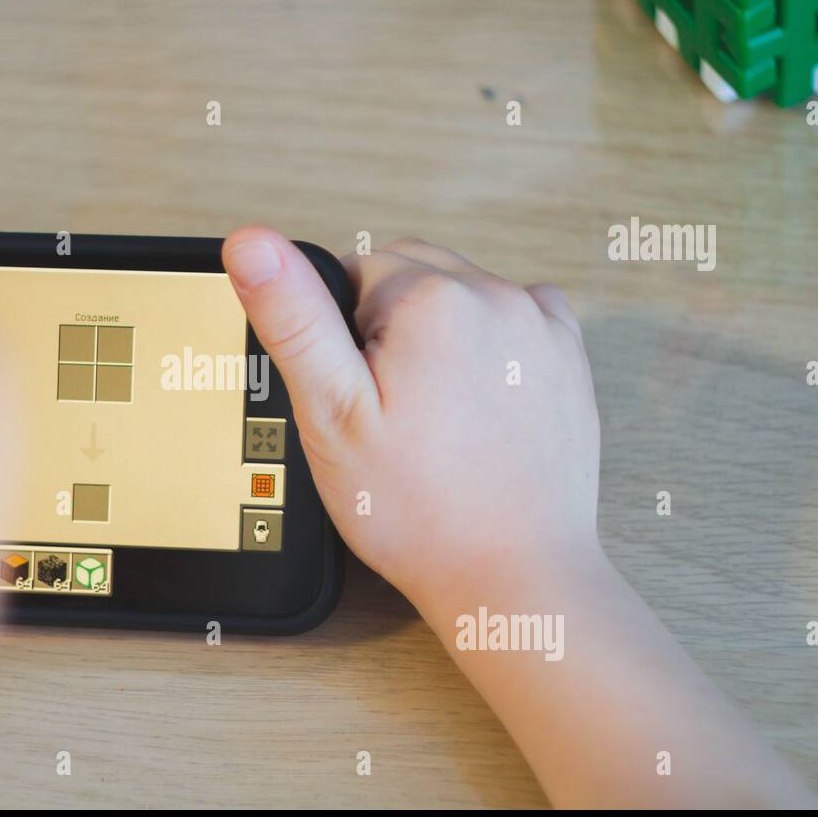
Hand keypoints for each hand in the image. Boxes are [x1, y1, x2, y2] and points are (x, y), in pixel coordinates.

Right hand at [222, 228, 600, 605]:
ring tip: (434, 414)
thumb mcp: (331, 414)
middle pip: (408, 273)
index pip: (352, 272)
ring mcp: (538, 325)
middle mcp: (494, 296)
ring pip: (459, 293)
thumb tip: (251, 242)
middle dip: (386, 327)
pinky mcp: (567, 355)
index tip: (357, 395)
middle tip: (387, 409)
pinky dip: (489, 344)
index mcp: (430, 300)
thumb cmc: (419, 509)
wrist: (513, 574)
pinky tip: (475, 401)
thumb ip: (293, 318)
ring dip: (438, 332)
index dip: (339, 337)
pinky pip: (513, 316)